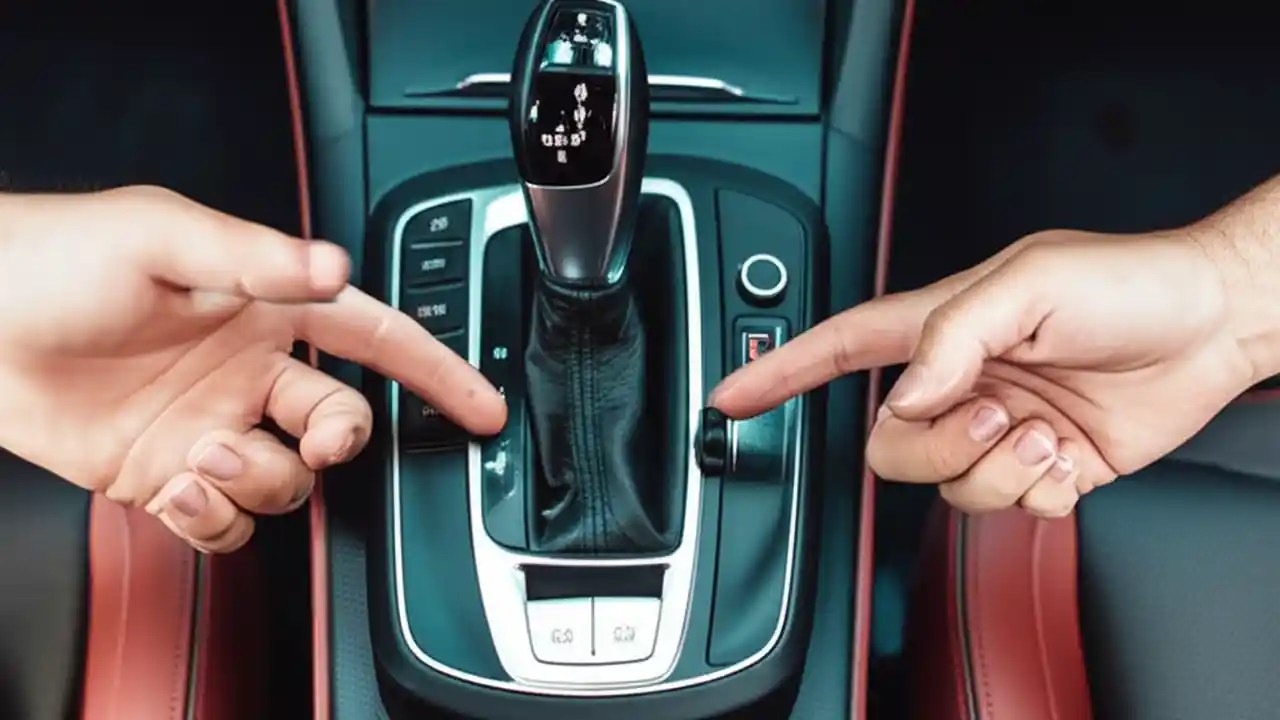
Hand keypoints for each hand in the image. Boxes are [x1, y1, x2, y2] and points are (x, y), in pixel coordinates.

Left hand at [0, 186, 505, 550]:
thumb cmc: (51, 260)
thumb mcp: (160, 236)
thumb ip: (254, 257)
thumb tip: (331, 268)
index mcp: (265, 309)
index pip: (376, 338)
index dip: (437, 371)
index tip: (480, 406)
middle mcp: (251, 372)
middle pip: (342, 425)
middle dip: (340, 441)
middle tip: (314, 439)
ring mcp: (213, 427)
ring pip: (288, 483)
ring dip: (257, 481)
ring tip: (202, 455)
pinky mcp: (169, 476)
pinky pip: (223, 523)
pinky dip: (209, 520)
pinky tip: (174, 486)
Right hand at [710, 227, 1264, 517]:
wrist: (1212, 325)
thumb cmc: (1127, 283)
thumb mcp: (1030, 280)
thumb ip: (953, 335)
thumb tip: (909, 394)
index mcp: (938, 329)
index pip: (835, 350)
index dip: (776, 373)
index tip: (730, 396)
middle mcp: (958, 383)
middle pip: (888, 445)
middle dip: (937, 446)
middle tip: (995, 416)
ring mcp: (995, 430)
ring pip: (944, 486)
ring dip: (998, 471)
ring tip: (1045, 435)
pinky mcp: (1037, 469)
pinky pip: (1005, 510)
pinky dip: (1038, 496)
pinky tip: (1066, 457)